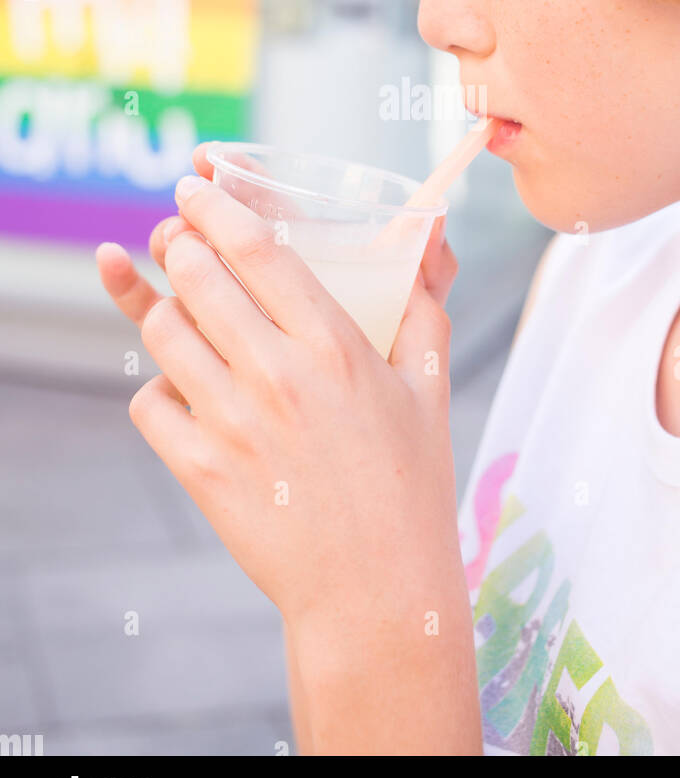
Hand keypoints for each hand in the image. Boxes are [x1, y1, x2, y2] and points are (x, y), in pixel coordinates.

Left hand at [96, 144, 480, 753]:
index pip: (259, 249)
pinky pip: (150, 404)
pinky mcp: (203, 471)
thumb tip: (432, 236)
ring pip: (164, 334)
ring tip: (179, 310)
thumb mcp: (428, 386)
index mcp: (336, 345)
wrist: (377, 591)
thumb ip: (424, 303)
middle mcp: (280, 375)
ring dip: (161, 310)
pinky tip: (183, 390)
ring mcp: (235, 423)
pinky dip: (157, 389)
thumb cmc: (410, 484)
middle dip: (178, 244)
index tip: (194, 186)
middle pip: (198, 277)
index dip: (215, 206)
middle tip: (178, 239)